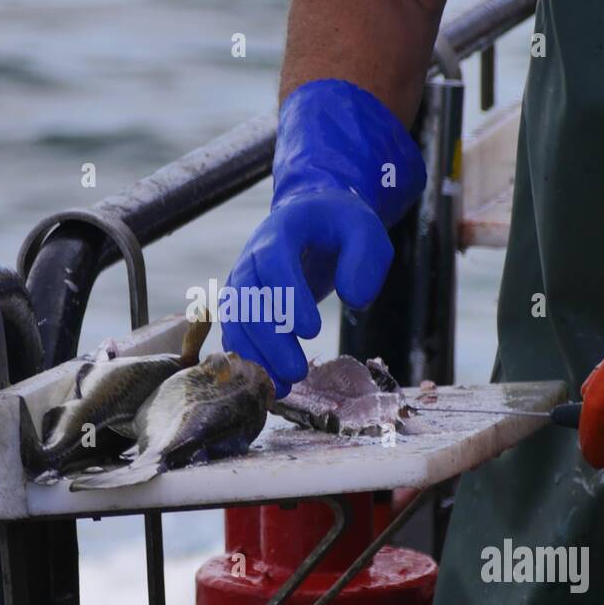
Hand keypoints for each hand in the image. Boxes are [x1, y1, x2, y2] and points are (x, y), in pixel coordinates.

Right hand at [220, 78, 425, 396]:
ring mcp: (243, 279)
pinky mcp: (243, 302)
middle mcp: (253, 254)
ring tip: (281, 389)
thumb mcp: (367, 232)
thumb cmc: (341, 226)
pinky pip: (236, 332)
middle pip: (248, 297)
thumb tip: (354, 299)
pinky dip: (249, 360)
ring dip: (255, 357)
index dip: (288, 296)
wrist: (313, 216)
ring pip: (236, 320)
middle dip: (269, 340)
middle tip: (297, 371)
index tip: (312, 331)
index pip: (274, 261)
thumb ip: (365, 261)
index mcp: (282, 228)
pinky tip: (270, 386)